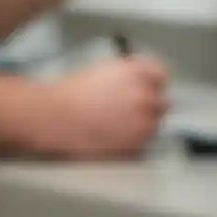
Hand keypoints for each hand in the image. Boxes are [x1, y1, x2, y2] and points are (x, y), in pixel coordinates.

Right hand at [32, 57, 170, 159]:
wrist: (54, 118)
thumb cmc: (69, 95)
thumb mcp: (102, 71)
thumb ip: (127, 75)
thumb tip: (135, 84)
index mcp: (137, 72)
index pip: (160, 75)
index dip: (152, 83)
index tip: (147, 88)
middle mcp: (145, 95)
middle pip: (162, 102)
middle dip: (149, 106)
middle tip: (128, 111)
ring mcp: (143, 122)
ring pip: (154, 126)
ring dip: (141, 126)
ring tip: (115, 127)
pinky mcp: (135, 145)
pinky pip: (141, 144)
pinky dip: (132, 143)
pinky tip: (112, 138)